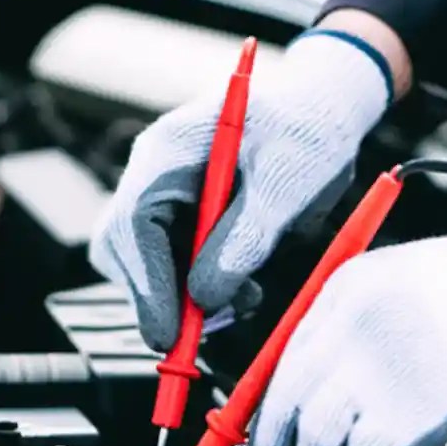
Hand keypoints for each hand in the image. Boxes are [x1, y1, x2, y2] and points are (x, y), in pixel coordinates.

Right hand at [89, 32, 390, 350]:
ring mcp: (162, 194)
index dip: (147, 283)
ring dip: (181, 297)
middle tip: (199, 335)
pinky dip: (198, 289)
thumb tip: (205, 298)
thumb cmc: (310, 132)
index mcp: (169, 149)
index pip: (134, 223)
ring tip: (244, 299)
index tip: (170, 333)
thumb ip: (247, 239)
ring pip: (141, 263)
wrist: (325, 109)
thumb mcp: (288, 185)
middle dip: (157, 296)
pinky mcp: (179, 216)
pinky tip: (241, 289)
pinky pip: (169, 265)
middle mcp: (153, 172)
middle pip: (122, 247)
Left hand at [249, 186, 446, 445]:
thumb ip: (358, 330)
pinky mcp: (419, 407)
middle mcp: (352, 325)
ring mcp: (382, 367)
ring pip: (317, 439)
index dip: (266, 411)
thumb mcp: (405, 285)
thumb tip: (321, 391)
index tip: (265, 436)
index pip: (279, 362)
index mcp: (345, 289)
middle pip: (285, 405)